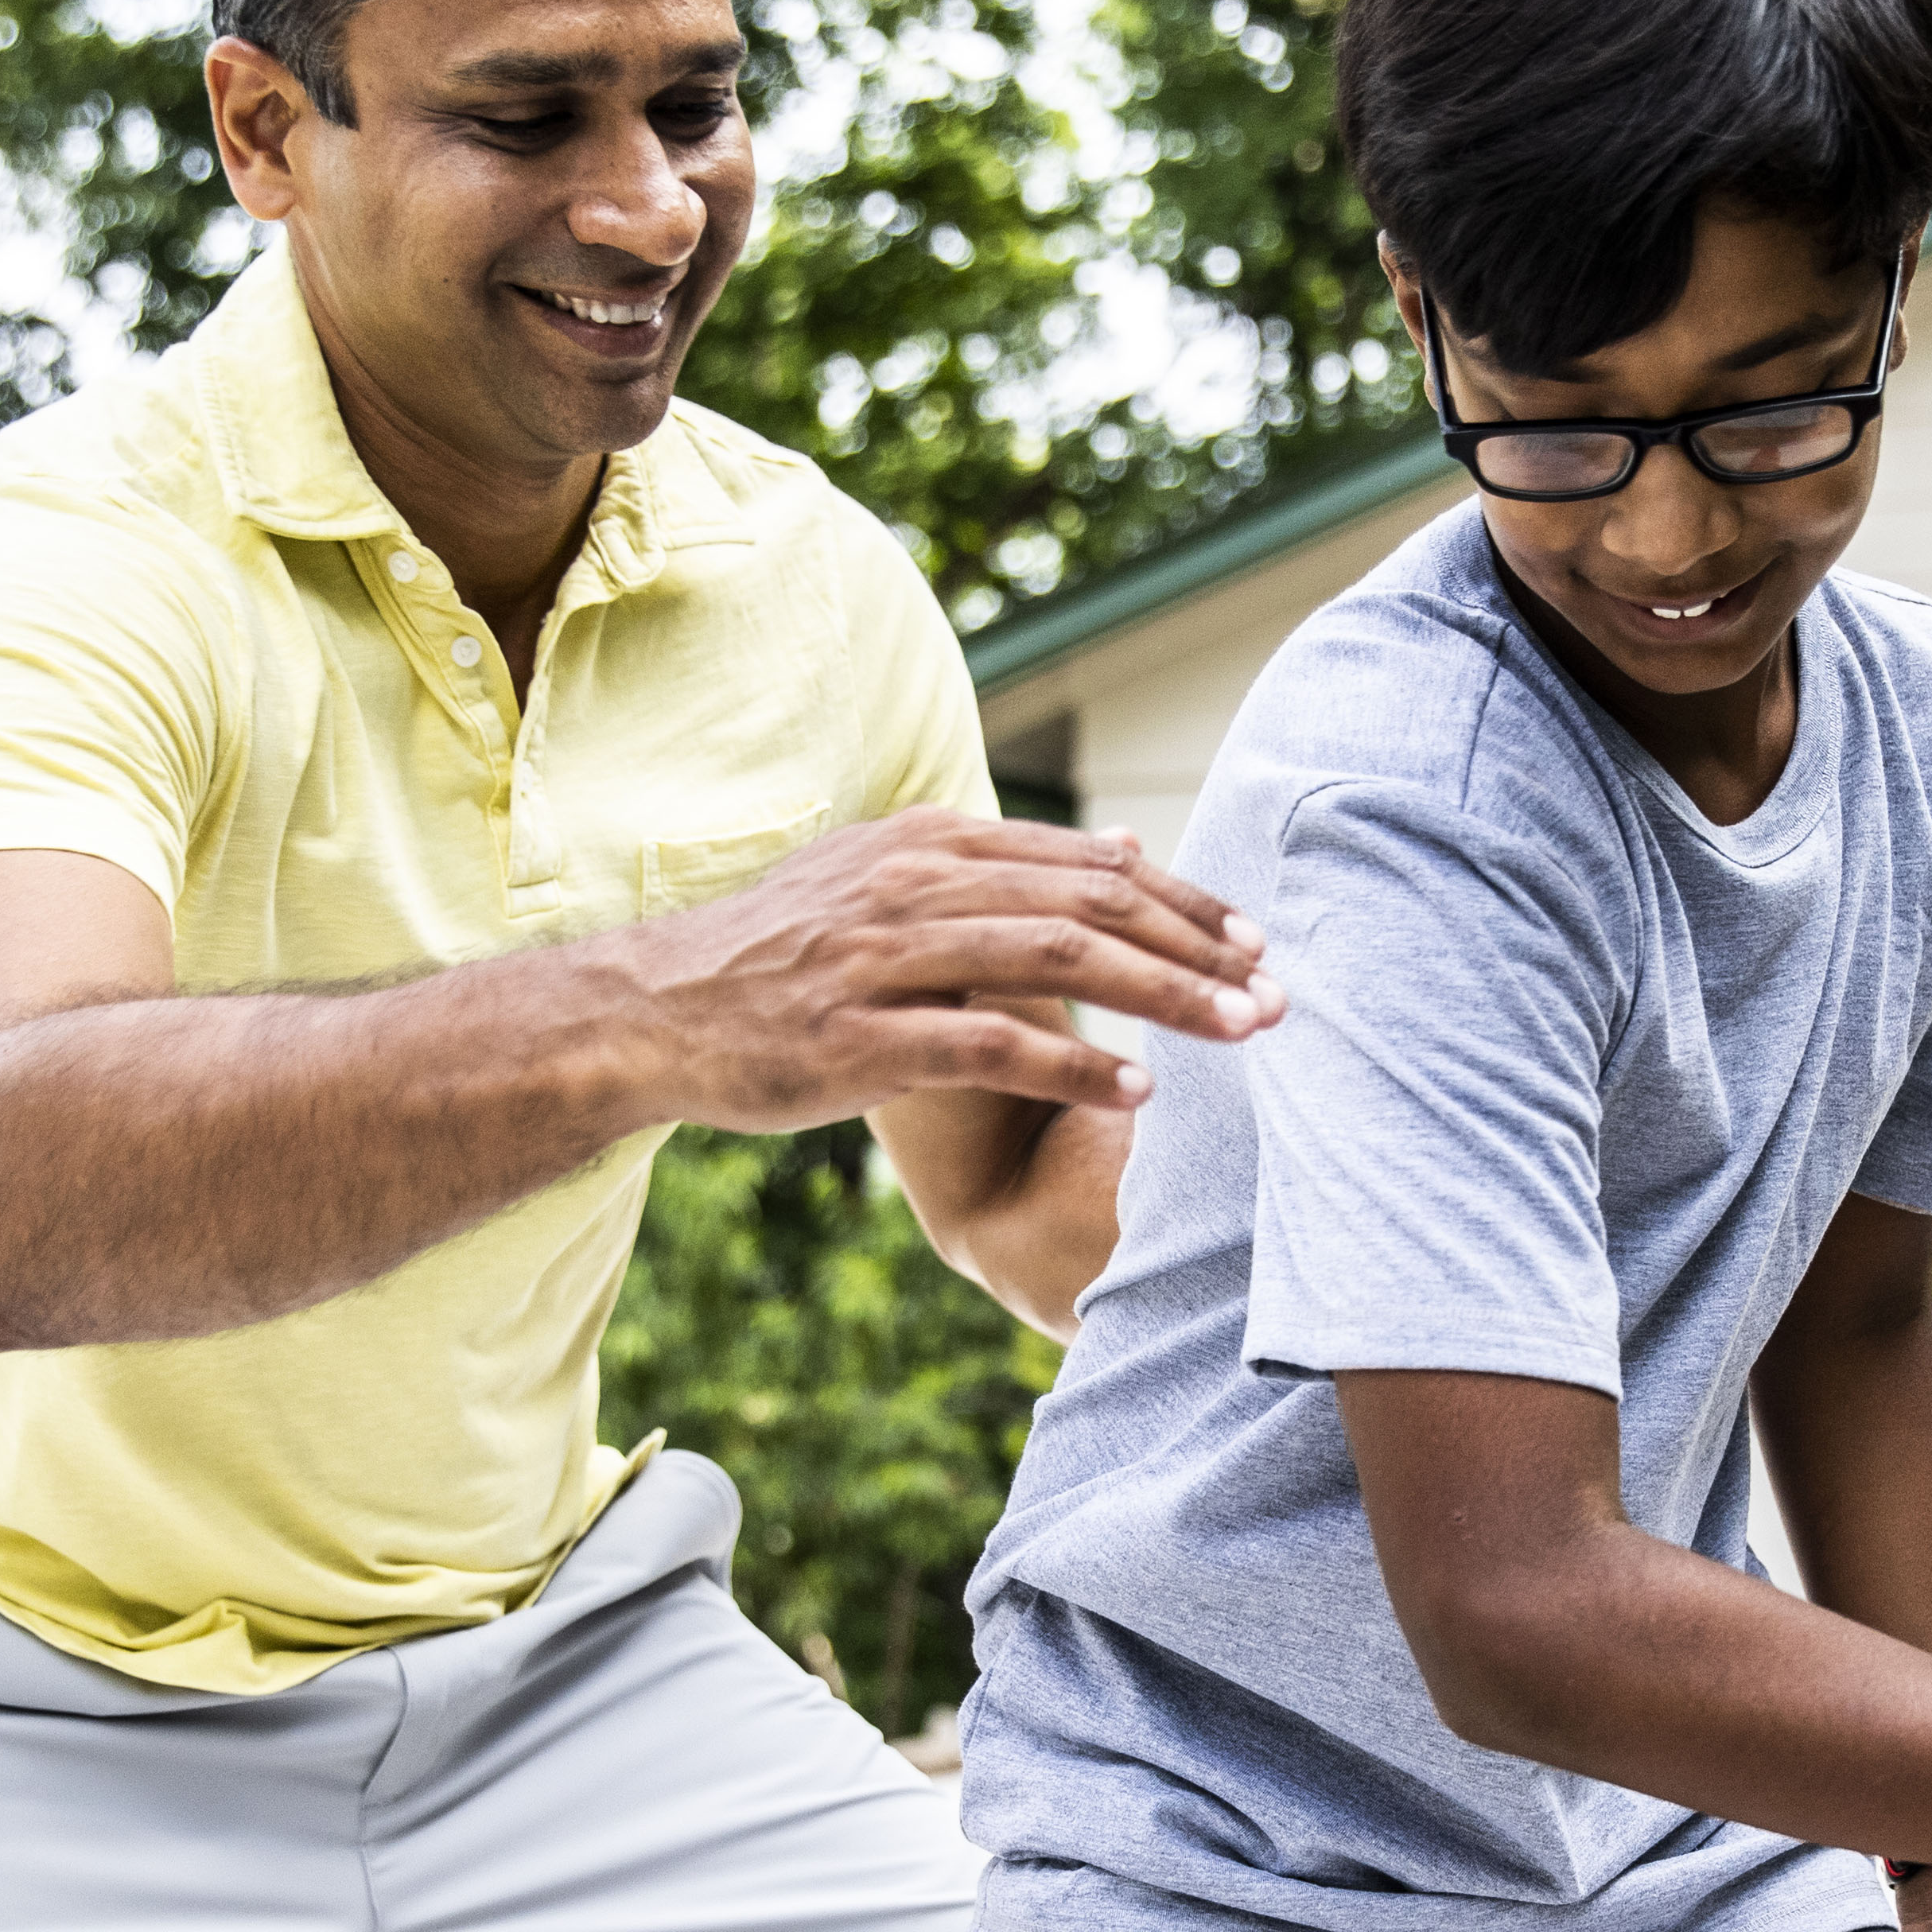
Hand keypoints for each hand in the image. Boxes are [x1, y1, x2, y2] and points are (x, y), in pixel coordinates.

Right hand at [614, 812, 1284, 1132]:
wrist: (653, 1010)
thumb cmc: (786, 955)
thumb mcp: (889, 879)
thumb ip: (1005, 865)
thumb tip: (1125, 846)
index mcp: (933, 843)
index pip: (1090, 862)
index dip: (1184, 901)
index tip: (1257, 939)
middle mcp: (916, 886)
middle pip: (1092, 904)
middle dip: (1198, 949)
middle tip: (1278, 992)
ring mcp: (885, 959)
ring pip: (1058, 960)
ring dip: (1165, 998)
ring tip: (1241, 1034)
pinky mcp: (860, 1036)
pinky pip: (991, 1043)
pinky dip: (1076, 1063)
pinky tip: (1140, 1089)